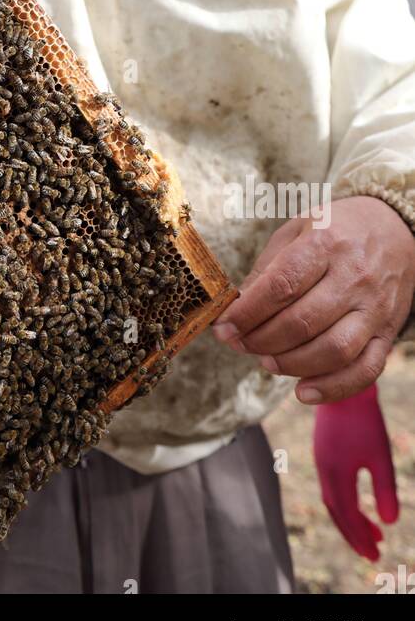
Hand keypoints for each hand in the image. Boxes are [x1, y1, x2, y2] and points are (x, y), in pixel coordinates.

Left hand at [211, 197, 414, 402]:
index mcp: (326, 243)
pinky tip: (303, 391)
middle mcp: (354, 276)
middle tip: (239, 344)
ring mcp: (374, 308)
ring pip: (332, 351)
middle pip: (302, 322)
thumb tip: (236, 307)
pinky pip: (365, 370)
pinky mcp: (387, 333)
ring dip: (291, 364)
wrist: (396, 229)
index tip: (224, 327)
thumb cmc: (337, 230)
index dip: (247, 312)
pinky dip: (333, 388)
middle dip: (261, 340)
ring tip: (265, 360)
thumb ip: (267, 268)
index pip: (282, 286)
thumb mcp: (297, 230)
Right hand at [313, 383, 397, 559]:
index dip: (361, 537)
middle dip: (354, 534)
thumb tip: (390, 522)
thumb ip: (384, 489)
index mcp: (336, 473)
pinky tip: (358, 502)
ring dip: (350, 519)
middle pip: (337, 512)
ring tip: (373, 532)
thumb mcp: (380, 456)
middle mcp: (323, 469)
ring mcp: (320, 460)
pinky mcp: (322, 451)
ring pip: (332, 500)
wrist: (341, 384)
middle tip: (373, 553)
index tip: (375, 555)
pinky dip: (344, 501)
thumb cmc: (365, 420)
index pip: (348, 515)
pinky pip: (330, 486)